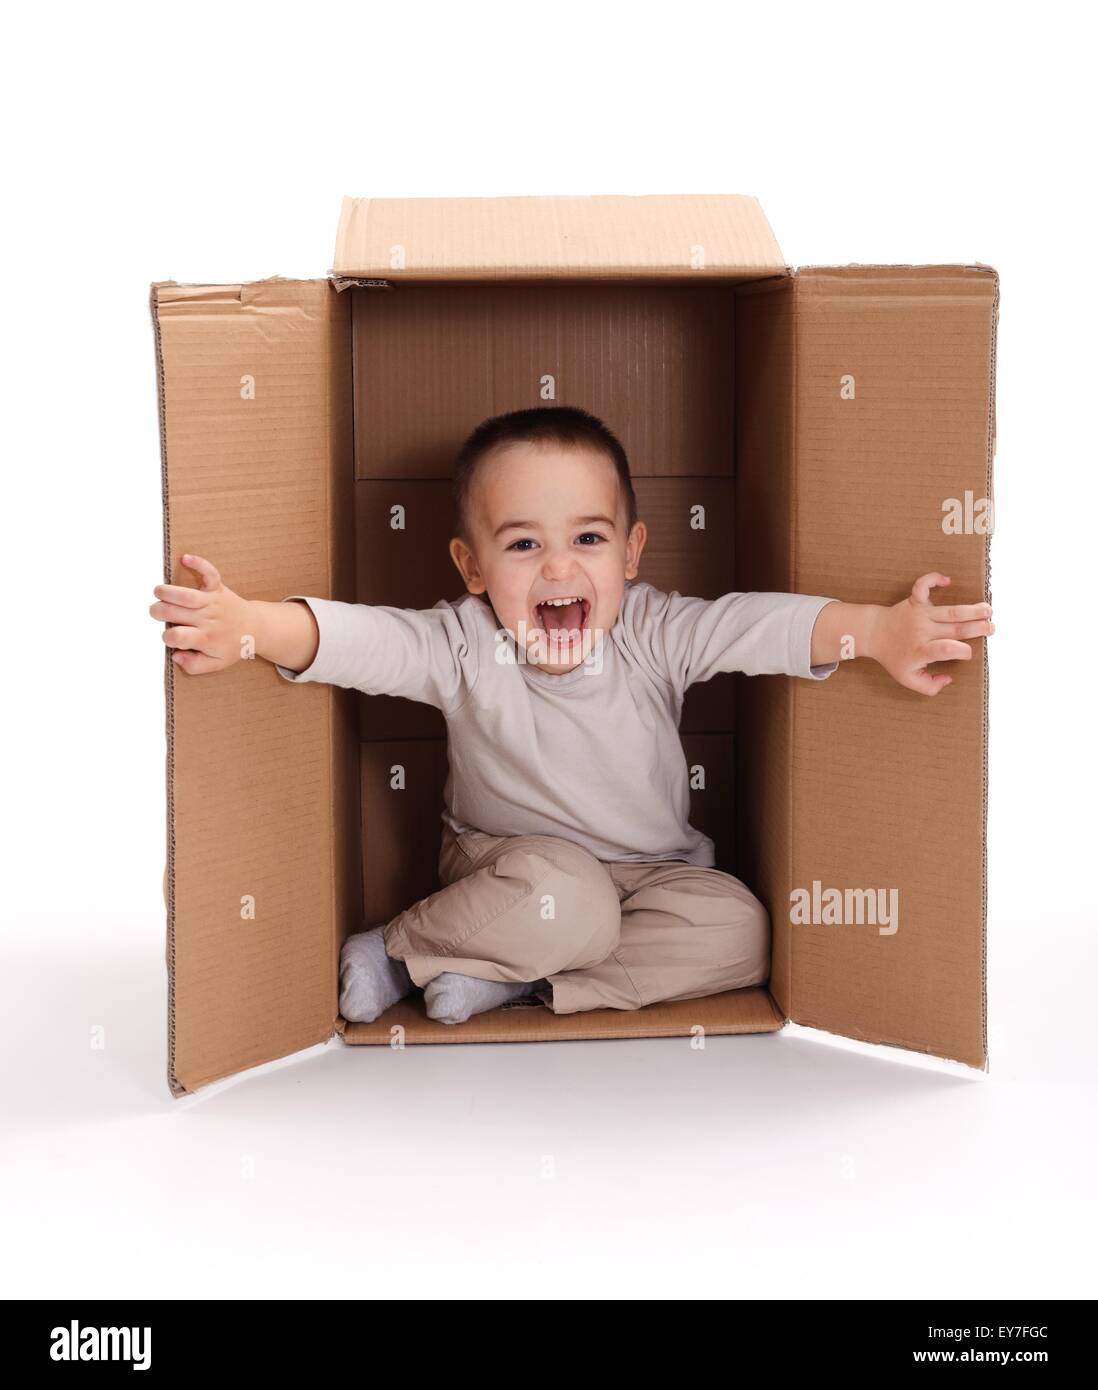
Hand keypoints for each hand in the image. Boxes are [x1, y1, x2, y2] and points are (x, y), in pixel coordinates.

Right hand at [149, 554, 256, 674]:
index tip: (169, 638)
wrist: (256, 628)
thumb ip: (194, 666)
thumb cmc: (232, 646)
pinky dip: (198, 564)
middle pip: (174, 612)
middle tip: (157, 614)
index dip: (167, 638)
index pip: (177, 637)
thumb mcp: (216, 663)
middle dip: (158, 612)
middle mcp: (207, 619)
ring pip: (185, 595)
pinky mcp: (218, 588)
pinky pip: (209, 573)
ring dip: (166, 592)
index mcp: (205, 638)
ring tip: (159, 594)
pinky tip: (185, 558)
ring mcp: (212, 602)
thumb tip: (175, 656)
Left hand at [870, 572, 993, 696]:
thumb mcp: (907, 679)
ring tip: (988, 610)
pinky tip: (948, 581)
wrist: (873, 634)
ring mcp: (919, 614)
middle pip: (955, 629)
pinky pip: (923, 586)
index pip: (946, 650)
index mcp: (922, 651)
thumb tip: (949, 680)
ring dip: (971, 609)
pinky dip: (933, 579)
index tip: (970, 653)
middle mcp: (923, 631)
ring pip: (950, 611)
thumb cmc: (894, 657)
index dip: (962, 651)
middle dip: (978, 628)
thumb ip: (929, 687)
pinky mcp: (914, 601)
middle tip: (992, 628)